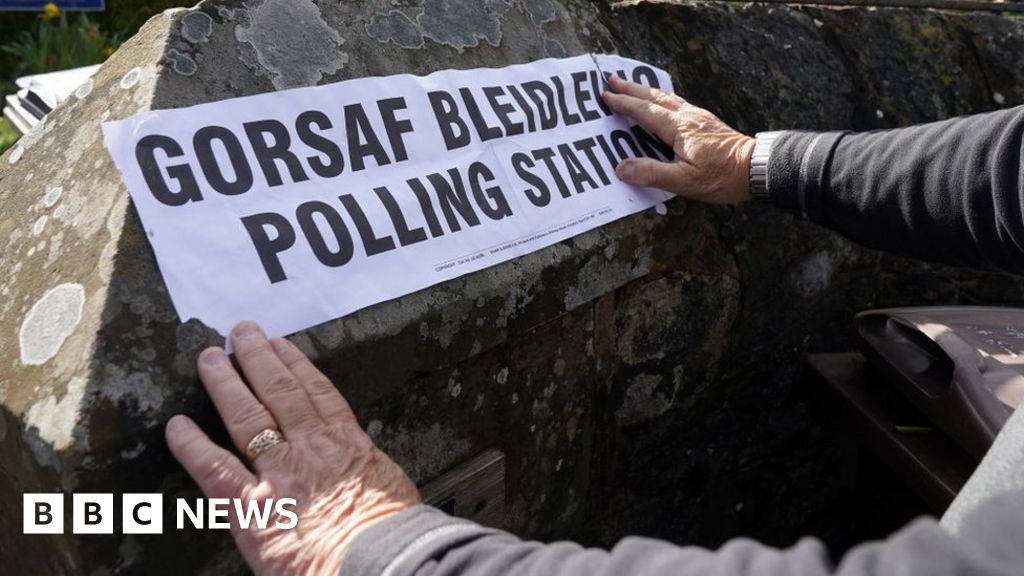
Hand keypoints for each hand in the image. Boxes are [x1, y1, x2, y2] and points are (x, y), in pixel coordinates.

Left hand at [165, 321, 420, 575]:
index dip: (298, 365)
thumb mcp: (391, 490)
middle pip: (280, 392)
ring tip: (209, 358)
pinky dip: (192, 445)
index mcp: (349, 445)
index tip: (283, 344)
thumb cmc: (394, 535)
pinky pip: (214, 469)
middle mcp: (311, 448)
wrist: (381, 561)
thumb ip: (367, 475)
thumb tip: (366, 478)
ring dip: (226, 383)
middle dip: (258, 358)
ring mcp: (279, 474)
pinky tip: (176, 426)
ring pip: (248, 417)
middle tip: (241, 333)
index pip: (319, 394)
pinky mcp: (251, 507)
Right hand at [602, 75, 755, 204]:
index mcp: (679, 128)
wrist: (756, 169)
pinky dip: (661, 98)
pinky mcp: (706, 123)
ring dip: (646, 91)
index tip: (606, 96)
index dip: (624, 103)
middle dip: (632, 88)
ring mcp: (699, 117)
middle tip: (612, 79)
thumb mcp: (683, 181)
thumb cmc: (721, 177)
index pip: (645, 111)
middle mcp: (688, 117)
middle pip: (655, 97)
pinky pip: (677, 104)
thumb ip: (651, 173)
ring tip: (632, 86)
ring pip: (667, 97)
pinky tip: (662, 103)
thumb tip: (622, 167)